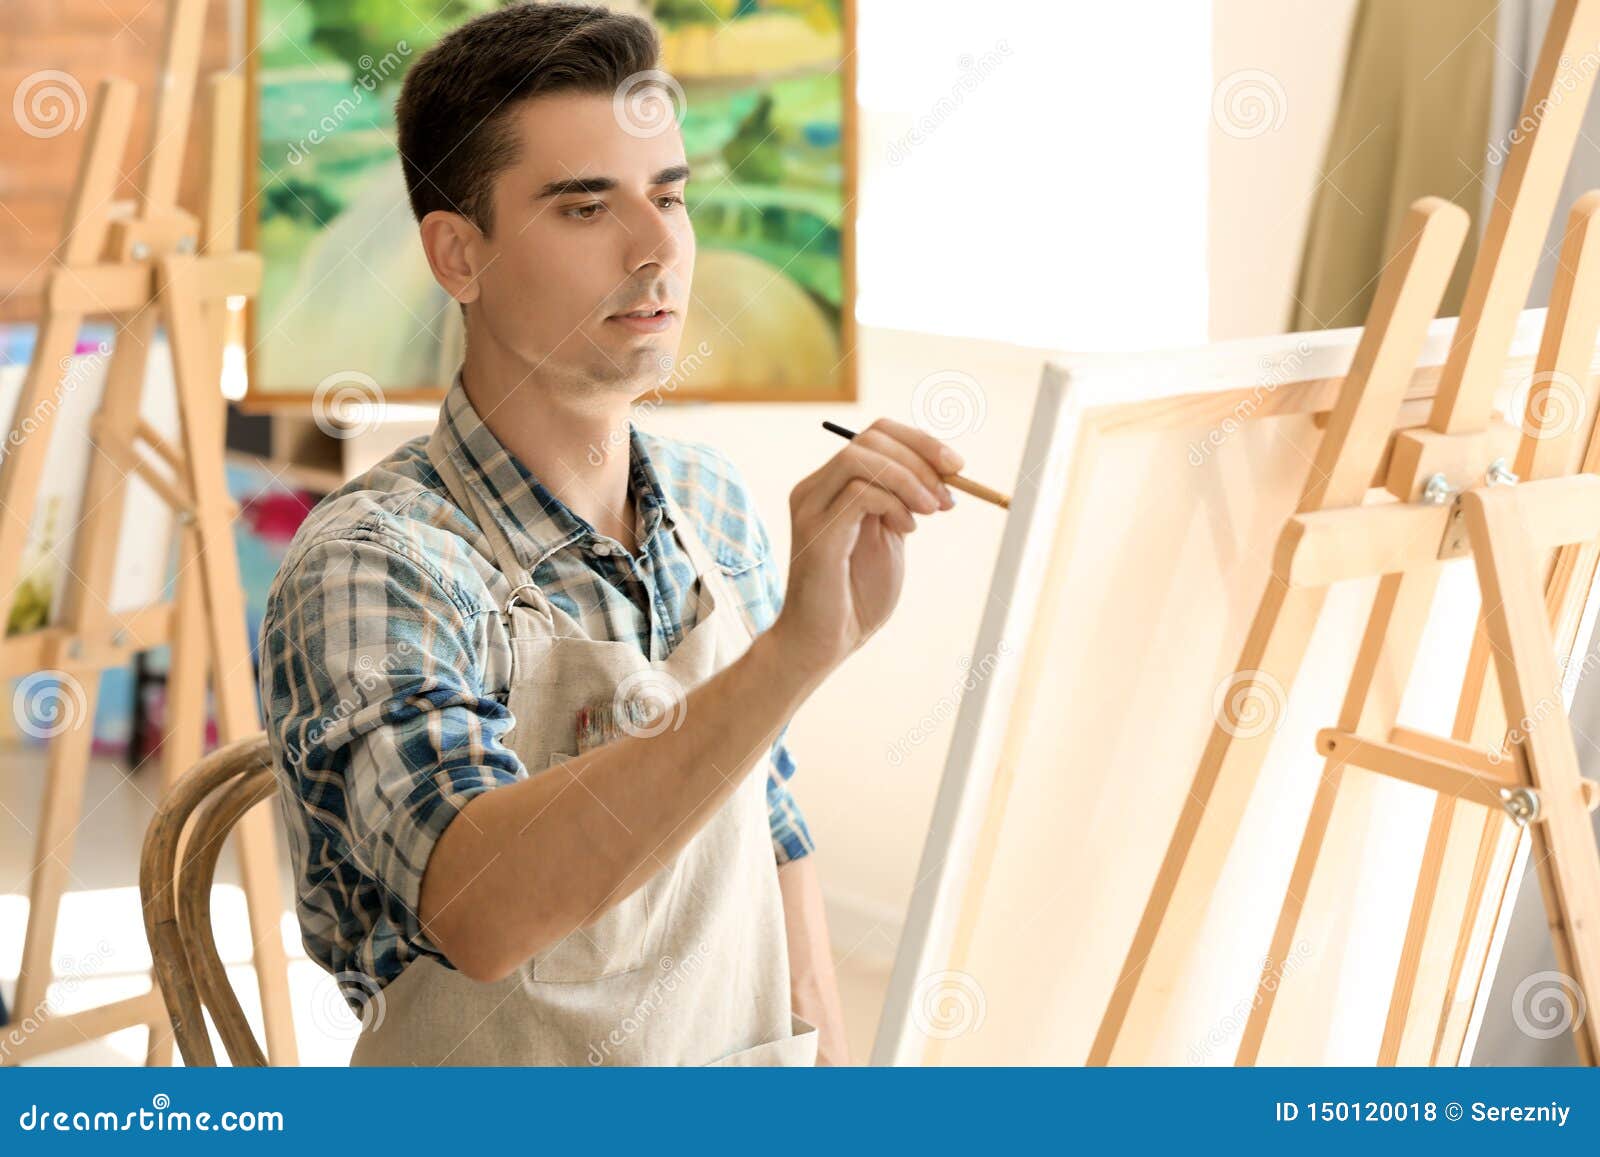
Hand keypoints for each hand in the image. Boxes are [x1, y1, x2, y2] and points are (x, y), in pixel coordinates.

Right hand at [771, 418, 962, 681]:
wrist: (828, 640)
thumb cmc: (857, 594)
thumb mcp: (890, 536)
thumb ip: (903, 501)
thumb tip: (941, 470)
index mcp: (830, 485)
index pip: (874, 434)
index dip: (920, 441)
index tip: (957, 466)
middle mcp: (815, 489)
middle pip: (871, 438)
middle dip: (921, 458)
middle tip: (949, 494)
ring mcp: (812, 507)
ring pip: (862, 457)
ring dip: (909, 479)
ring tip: (932, 510)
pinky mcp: (818, 531)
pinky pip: (860, 492)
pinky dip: (894, 503)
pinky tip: (906, 530)